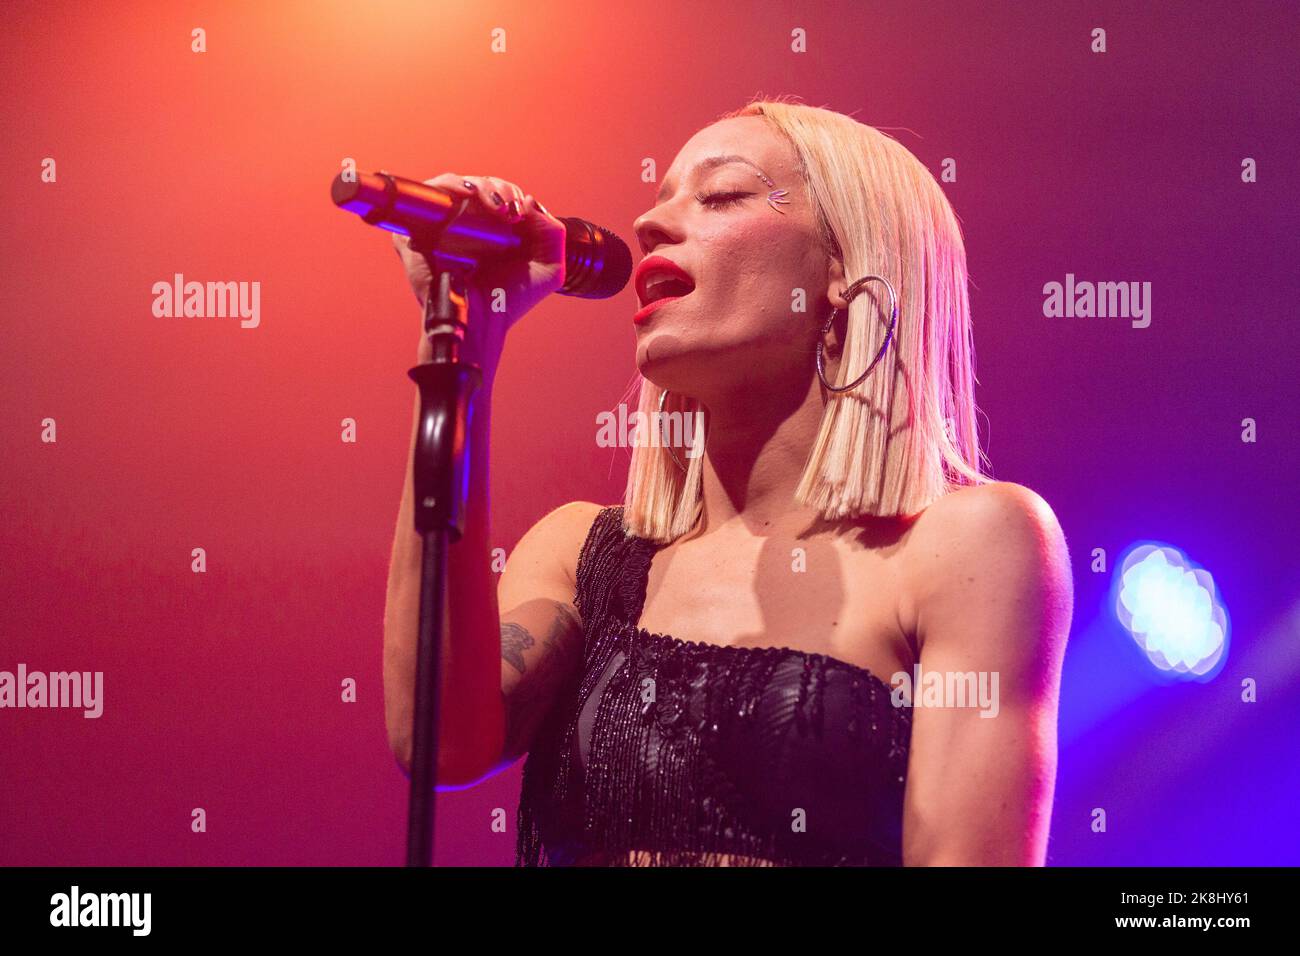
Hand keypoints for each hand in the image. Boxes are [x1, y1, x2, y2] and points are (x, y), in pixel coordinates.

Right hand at [392, 174, 565, 368]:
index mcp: (493, 228)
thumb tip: (529, 202)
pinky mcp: (416, 233)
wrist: (481, 322)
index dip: (512, 194)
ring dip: (475, 186)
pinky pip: (424, 197)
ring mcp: (440, 227)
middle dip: (498, 189)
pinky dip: (443, 188)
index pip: (500, 192)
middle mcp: (465, 223)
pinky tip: (464, 196)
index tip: (520, 213)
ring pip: (453, 184)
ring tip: (492, 204)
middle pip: (478, 185)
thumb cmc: (510, 300)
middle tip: (509, 211)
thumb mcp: (549, 269)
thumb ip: (553, 233)